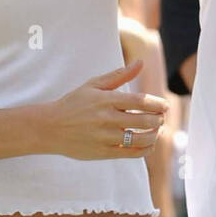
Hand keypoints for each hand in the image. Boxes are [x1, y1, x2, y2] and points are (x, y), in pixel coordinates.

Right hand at [42, 61, 167, 159]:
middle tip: (161, 118)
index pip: (140, 101)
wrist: (51, 127)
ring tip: (157, 130)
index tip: (165, 106)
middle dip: (159, 119)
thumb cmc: (74, 103)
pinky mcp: (103, 152)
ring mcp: (105, 137)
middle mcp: (107, 119)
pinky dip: (145, 149)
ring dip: (155, 134)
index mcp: (106, 100)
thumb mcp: (94, 85)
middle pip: (144, 121)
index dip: (157, 104)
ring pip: (141, 139)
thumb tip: (140, 62)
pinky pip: (131, 153)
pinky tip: (149, 143)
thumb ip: (119, 75)